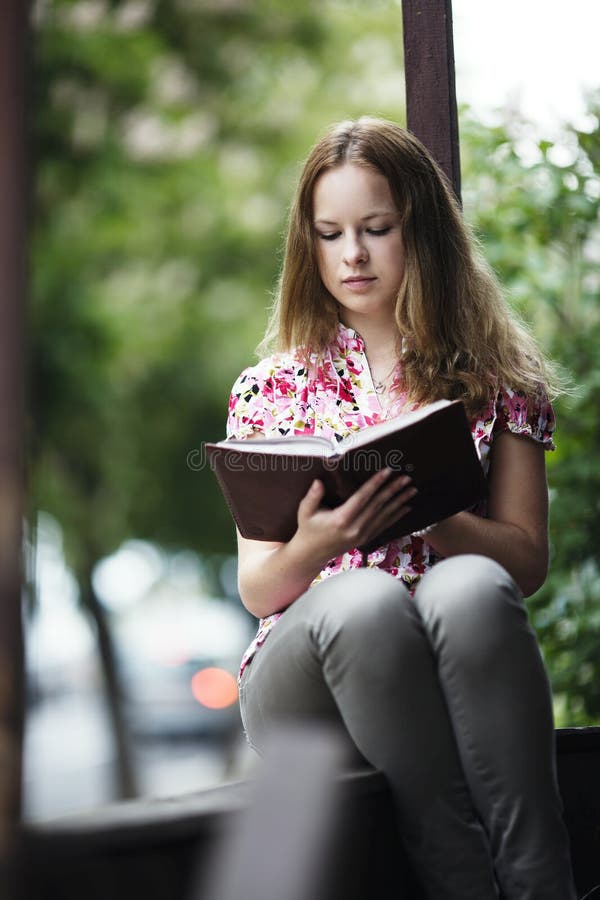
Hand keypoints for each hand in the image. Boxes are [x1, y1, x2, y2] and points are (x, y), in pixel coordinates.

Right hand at [293, 468, 416, 564]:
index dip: (375, 483)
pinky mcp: (365, 539)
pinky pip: (384, 525)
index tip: (387, 472)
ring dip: (399, 501)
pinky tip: (406, 507)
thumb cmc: (308, 529)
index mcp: (341, 519)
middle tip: (406, 478)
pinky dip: (396, 516)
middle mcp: (354, 528)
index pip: (362, 498)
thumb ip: (312, 496)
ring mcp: (362, 535)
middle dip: (393, 490)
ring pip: (384, 515)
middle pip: (378, 506)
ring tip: (412, 489)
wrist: (311, 555)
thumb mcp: (305, 512)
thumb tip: (318, 481)